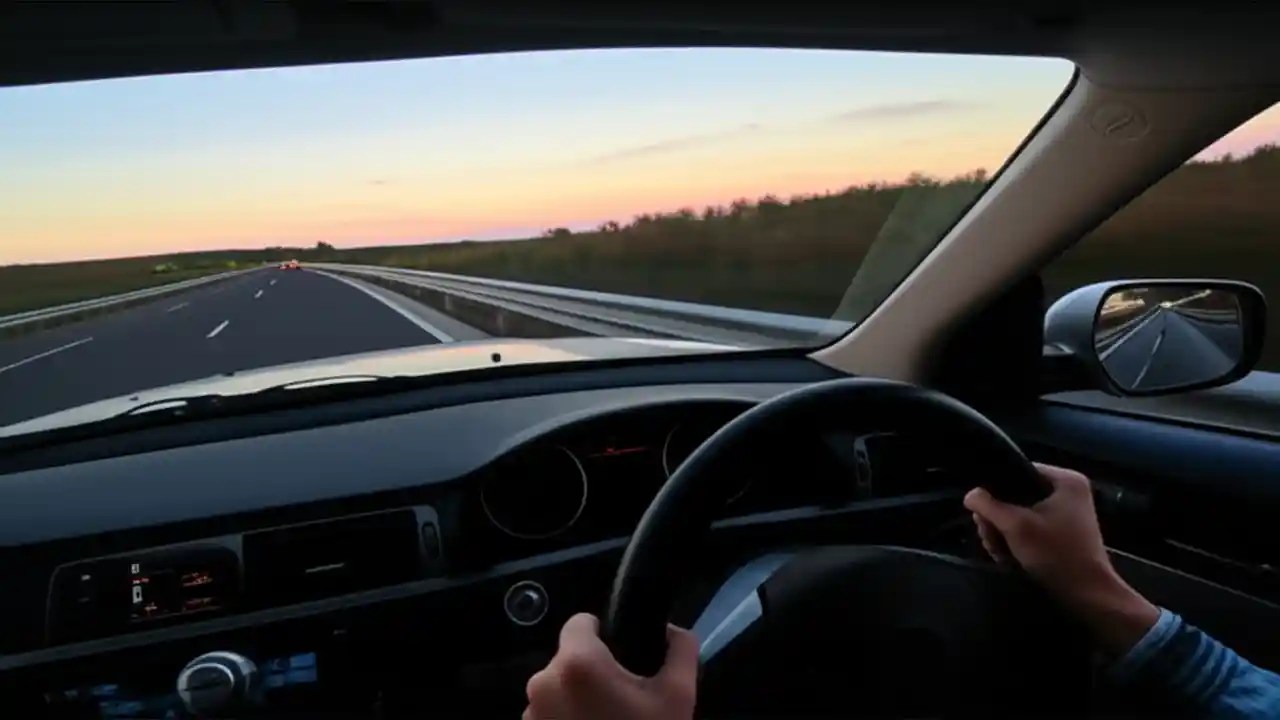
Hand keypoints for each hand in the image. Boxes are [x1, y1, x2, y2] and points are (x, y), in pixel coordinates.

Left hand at [525, 613, 697, 719]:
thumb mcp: (678, 696)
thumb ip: (680, 650)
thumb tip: (673, 632)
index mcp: (577, 664)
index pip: (581, 622)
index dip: (604, 633)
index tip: (623, 655)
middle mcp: (543, 684)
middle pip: (570, 659)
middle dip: (595, 672)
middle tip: (625, 698)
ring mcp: (531, 716)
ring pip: (557, 690)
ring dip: (578, 699)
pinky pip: (550, 716)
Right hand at [964, 463, 1159, 654]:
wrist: (1088, 596)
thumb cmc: (1056, 554)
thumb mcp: (1016, 526)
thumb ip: (988, 506)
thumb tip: (970, 495)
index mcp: (1066, 480)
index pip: (1018, 471)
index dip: (996, 491)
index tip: (984, 515)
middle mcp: (1069, 492)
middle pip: (1016, 495)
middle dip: (998, 519)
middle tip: (989, 538)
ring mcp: (1067, 514)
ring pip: (1020, 514)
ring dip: (1003, 533)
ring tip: (998, 552)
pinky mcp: (1063, 535)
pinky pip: (1030, 529)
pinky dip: (1016, 542)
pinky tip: (1008, 557)